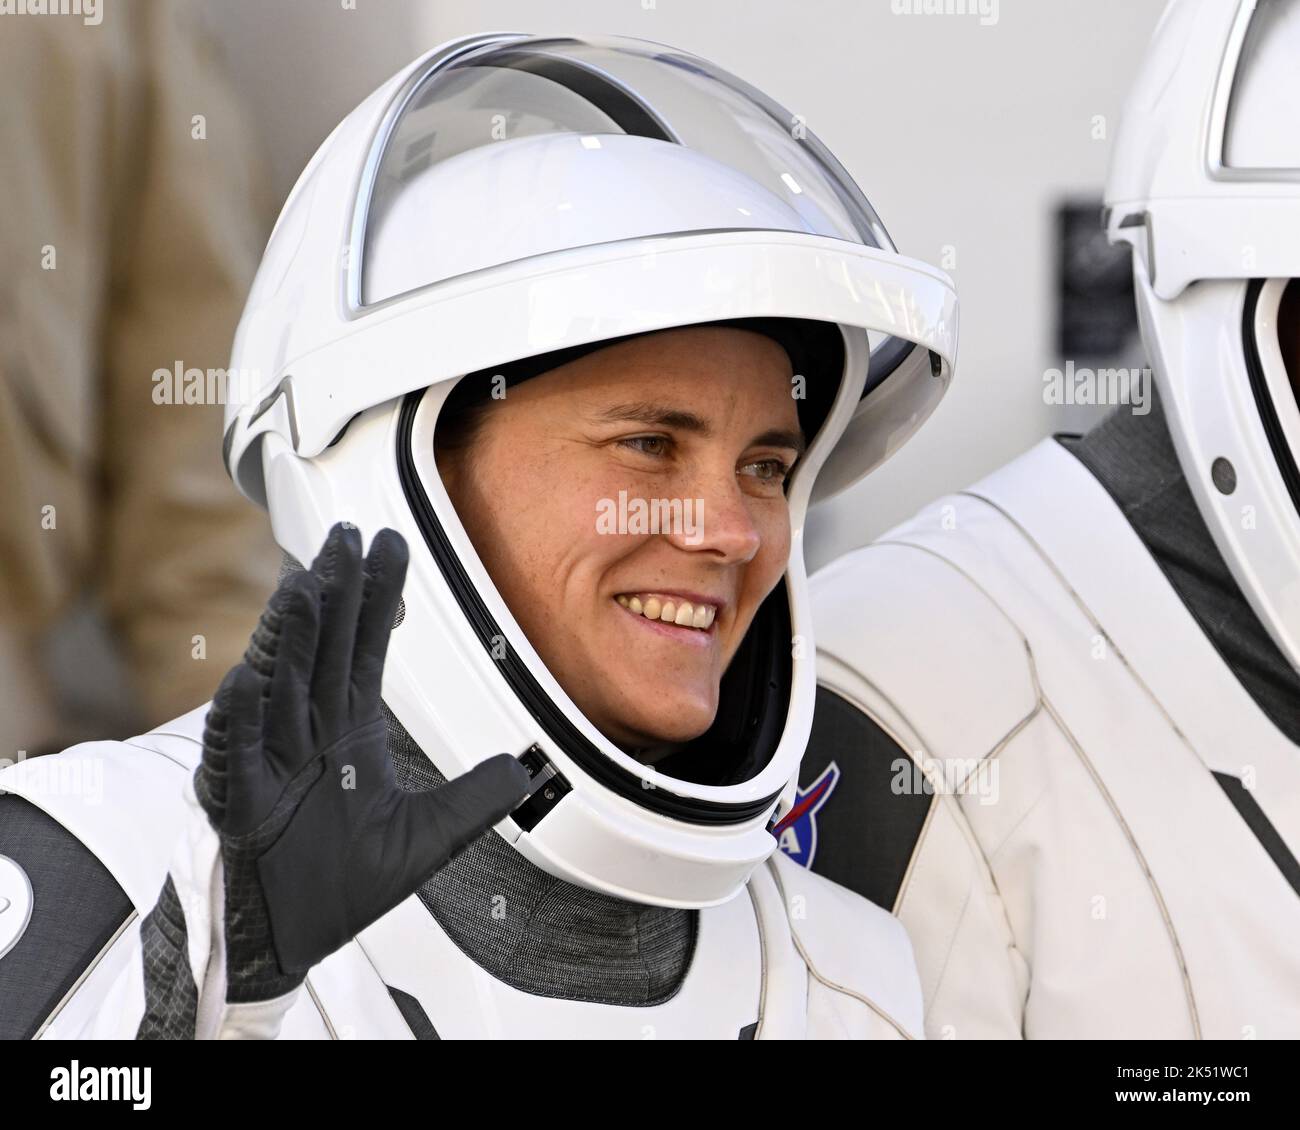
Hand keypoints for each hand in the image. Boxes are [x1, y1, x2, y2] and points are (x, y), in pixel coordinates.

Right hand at [197, 523, 529, 998]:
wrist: (297, 938)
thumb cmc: (347, 885)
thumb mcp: (428, 838)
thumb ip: (474, 801)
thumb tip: (525, 771)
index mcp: (349, 732)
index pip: (365, 649)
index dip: (377, 597)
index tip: (387, 544)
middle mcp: (309, 733)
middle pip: (321, 649)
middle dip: (334, 594)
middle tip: (345, 536)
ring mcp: (272, 760)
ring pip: (278, 686)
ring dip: (288, 637)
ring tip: (302, 587)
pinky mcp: (240, 799)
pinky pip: (234, 752)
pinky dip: (237, 719)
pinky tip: (243, 681)